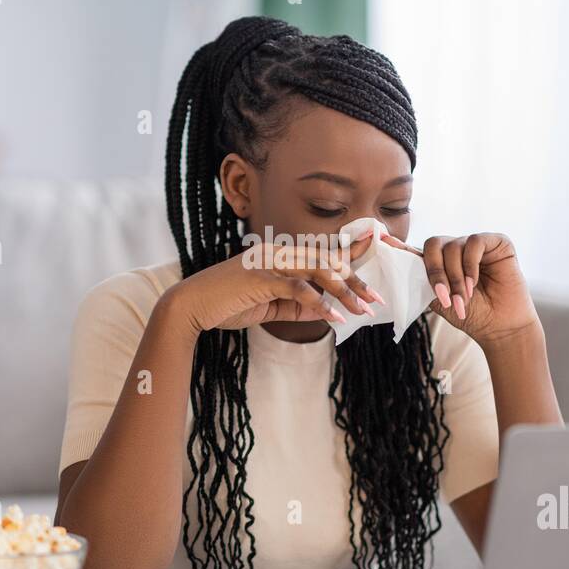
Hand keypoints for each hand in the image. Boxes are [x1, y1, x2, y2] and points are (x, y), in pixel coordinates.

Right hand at [162, 232, 381, 334]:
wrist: (192, 306)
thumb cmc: (228, 304)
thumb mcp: (271, 307)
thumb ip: (299, 306)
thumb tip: (328, 311)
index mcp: (280, 254)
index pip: (321, 254)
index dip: (350, 257)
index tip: (374, 267)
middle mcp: (277, 251)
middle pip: (326, 261)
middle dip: (355, 281)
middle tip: (376, 300)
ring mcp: (269, 261)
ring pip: (318, 271)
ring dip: (344, 292)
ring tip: (362, 310)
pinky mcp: (261, 276)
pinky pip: (299, 289)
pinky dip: (320, 303)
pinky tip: (335, 318)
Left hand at [382, 231, 539, 346]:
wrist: (500, 326)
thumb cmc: (471, 314)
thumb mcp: (439, 300)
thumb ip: (420, 281)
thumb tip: (393, 266)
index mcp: (441, 261)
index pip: (418, 248)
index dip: (399, 245)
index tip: (381, 241)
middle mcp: (456, 248)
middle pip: (433, 244)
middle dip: (434, 271)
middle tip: (442, 296)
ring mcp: (475, 244)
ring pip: (453, 247)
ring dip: (456, 277)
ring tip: (464, 298)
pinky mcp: (496, 242)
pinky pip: (474, 243)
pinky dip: (470, 265)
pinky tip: (474, 284)